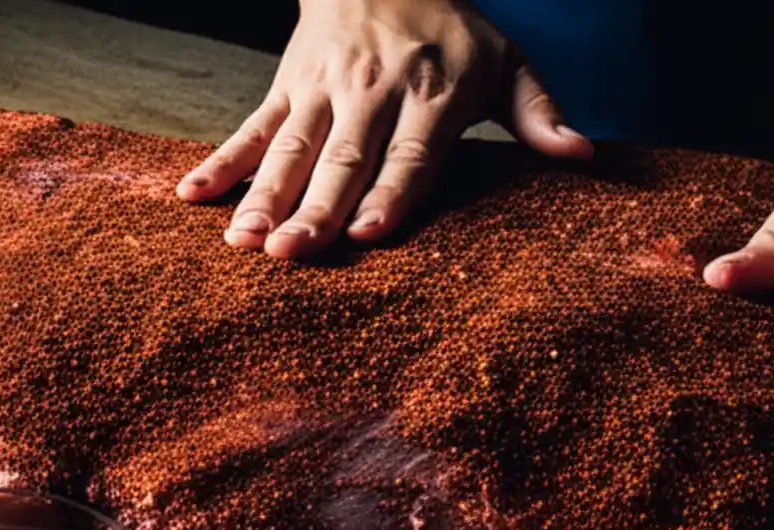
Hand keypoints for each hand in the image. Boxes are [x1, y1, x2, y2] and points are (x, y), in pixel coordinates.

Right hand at [176, 0, 592, 258]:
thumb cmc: (450, 30)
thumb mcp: (506, 59)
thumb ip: (538, 112)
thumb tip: (582, 156)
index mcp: (431, 94)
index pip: (408, 154)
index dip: (387, 194)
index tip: (367, 235)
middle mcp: (373, 93)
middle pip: (341, 159)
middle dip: (314, 208)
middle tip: (287, 254)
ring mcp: (322, 90)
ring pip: (290, 149)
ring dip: (263, 195)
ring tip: (241, 242)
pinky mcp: (287, 88)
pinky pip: (251, 127)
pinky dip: (222, 161)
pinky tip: (191, 195)